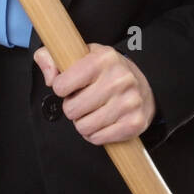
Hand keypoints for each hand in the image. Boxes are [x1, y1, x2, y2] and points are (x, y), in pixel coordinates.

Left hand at [32, 43, 156, 143]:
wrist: (143, 86)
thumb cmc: (106, 71)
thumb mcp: (79, 55)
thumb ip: (51, 58)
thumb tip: (50, 79)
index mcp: (103, 59)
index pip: (61, 85)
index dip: (61, 88)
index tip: (71, 86)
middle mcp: (119, 79)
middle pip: (71, 110)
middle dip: (72, 107)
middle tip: (84, 100)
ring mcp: (129, 102)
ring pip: (83, 127)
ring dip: (83, 122)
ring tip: (93, 111)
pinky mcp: (134, 123)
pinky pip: (98, 138)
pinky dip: (95, 134)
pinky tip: (102, 122)